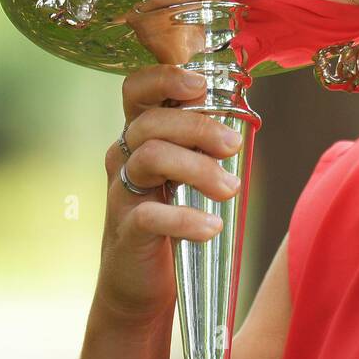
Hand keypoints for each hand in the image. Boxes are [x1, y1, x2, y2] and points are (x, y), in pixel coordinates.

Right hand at [95, 53, 244, 327]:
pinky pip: (150, 215)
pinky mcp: (126, 231)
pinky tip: (211, 226)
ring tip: (230, 189)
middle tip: (233, 146)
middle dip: (198, 127)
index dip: (164, 77)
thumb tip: (238, 117)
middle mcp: (124, 156)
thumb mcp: (186, 170)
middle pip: (151, 122)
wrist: (140, 282)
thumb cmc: (170, 216)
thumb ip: (202, 142)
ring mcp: (121, 193)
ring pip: (150, 158)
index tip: (200, 84)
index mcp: (140, 134)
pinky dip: (186, 219)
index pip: (136, 88)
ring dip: (198, 169)